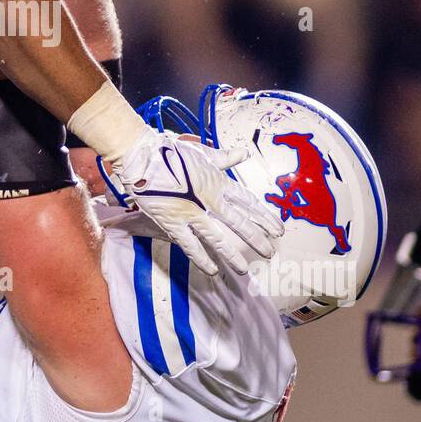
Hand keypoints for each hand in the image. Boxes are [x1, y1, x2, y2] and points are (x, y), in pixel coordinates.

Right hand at [108, 129, 283, 276]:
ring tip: (244, 269)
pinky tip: (212, 270)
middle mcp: (210, 200)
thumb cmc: (172, 151)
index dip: (264, 217)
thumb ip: (225, 158)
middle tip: (269, 252)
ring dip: (232, 255)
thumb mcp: (203, 152)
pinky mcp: (173, 222)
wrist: (143, 156)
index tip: (277, 230)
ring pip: (217, 238)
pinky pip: (190, 245)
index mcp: (219, 182)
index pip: (248, 203)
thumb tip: (244, 154)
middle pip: (239, 223)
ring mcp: (192, 213)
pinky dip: (201, 258)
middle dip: (256, 239)